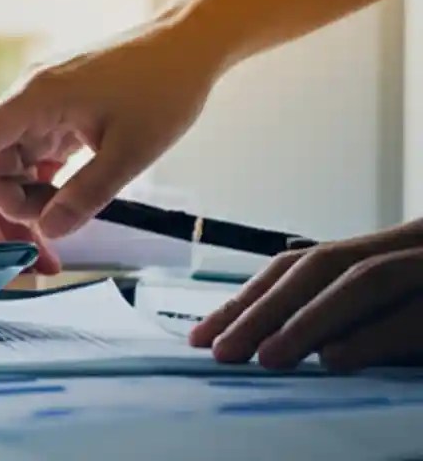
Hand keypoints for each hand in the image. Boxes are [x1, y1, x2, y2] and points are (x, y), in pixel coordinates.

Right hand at [0, 20, 221, 238]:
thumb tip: (49, 229)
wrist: (190, 45)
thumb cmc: (165, 88)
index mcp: (39, 96)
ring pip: (12, 157)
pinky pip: (34, 148)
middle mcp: (31, 96)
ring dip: (32, 187)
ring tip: (74, 201)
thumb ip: (87, 195)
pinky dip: (45, 174)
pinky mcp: (58, 107)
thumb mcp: (132, 153)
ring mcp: (44, 101)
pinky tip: (73, 183)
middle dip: (13, 196)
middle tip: (58, 217)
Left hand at [189, 221, 422, 370]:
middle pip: (323, 268)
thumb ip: (342, 318)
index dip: (252, 297)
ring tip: (266, 359)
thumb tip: (264, 343)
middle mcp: (409, 245)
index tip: (204, 335)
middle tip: (221, 350)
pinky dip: (371, 337)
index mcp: (385, 246)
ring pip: (365, 282)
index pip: (304, 266)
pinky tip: (333, 361)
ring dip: (309, 321)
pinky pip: (414, 315)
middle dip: (266, 309)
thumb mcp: (390, 311)